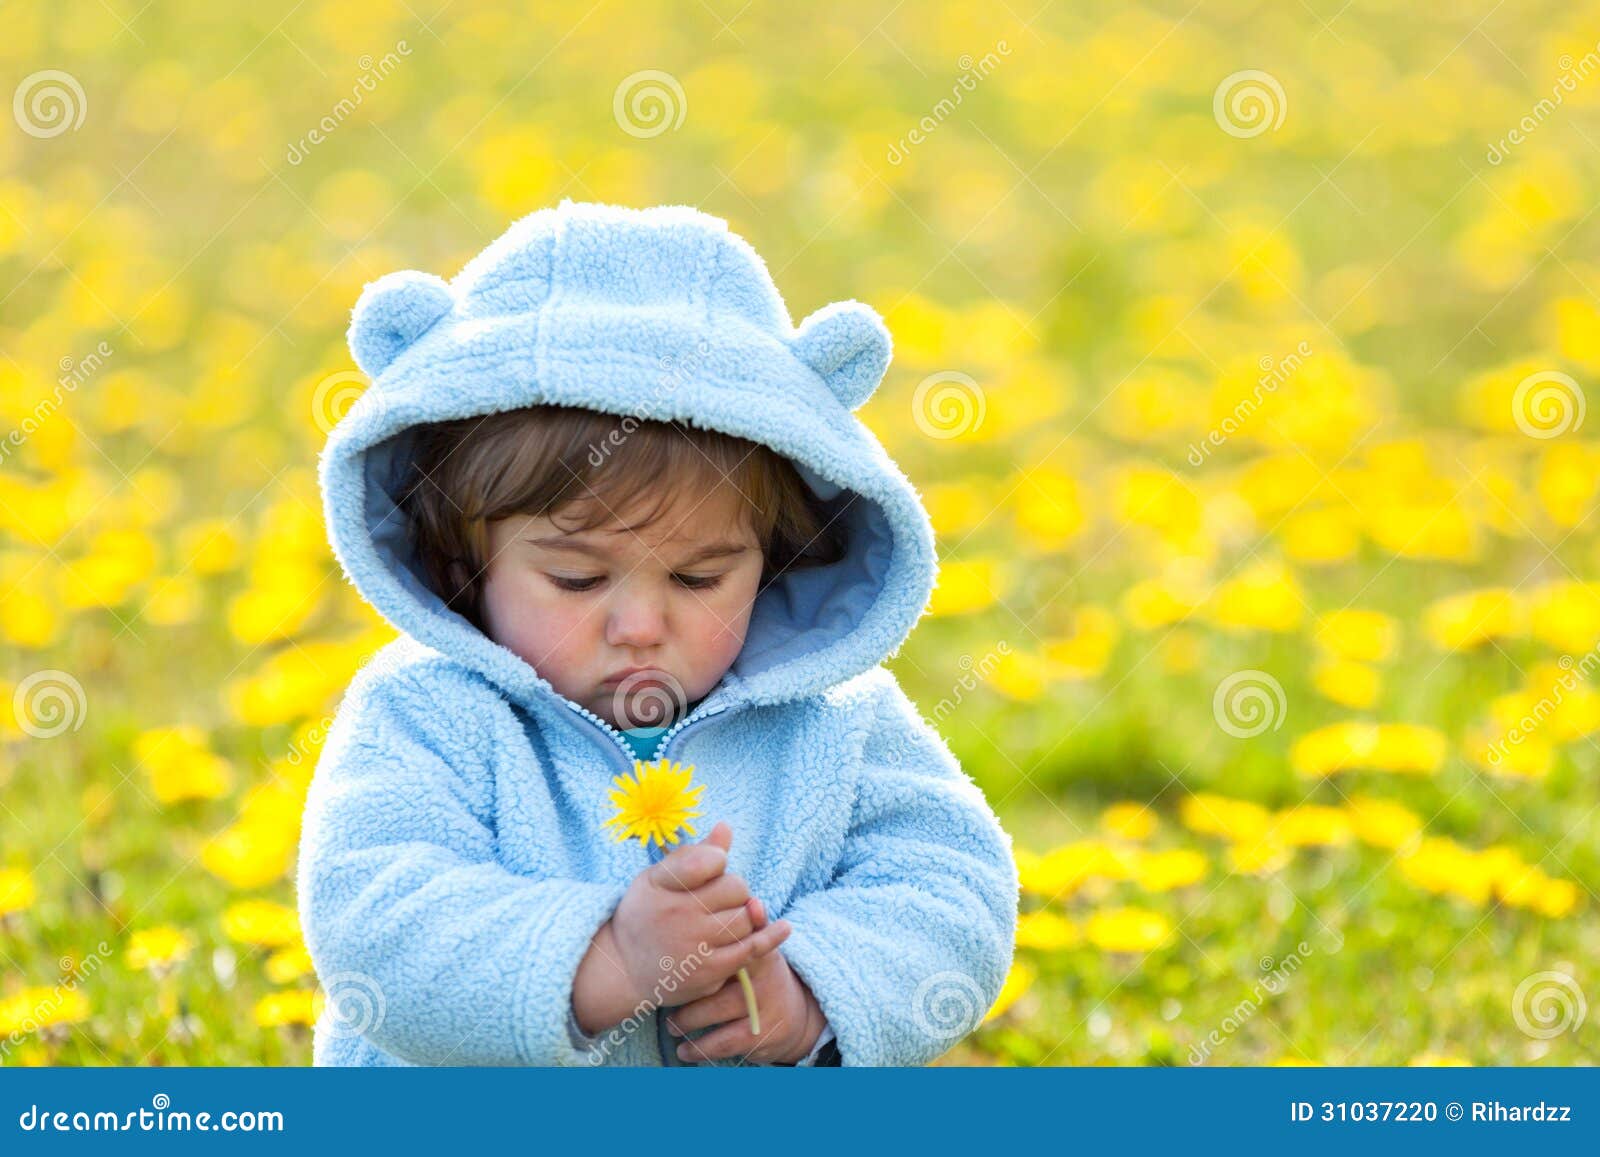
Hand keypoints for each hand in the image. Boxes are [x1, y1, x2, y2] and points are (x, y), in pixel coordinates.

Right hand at [606, 822, 790, 1010]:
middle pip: (736, 888)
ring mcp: (694, 945)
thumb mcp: (657, 879)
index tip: (711, 868)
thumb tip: (726, 828)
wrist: (622, 970)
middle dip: (735, 890)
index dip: (717, 861)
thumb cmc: (644, 915)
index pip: (710, 860)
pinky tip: (785, 927)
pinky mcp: (709, 971)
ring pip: (744, 918)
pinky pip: (750, 949)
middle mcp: (677, 914)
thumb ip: (693, 855)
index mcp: (661, 885)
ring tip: (726, 919)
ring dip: (744, 915)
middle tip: (718, 900)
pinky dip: (770, 936)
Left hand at [664, 897, 824, 1063]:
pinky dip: (699, 1049)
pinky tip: (684, 1051)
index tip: (686, 949)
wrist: (795, 1016)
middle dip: (686, 988)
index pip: (735, 940)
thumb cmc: (760, 976)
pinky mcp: (759, 1037)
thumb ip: (748, 927)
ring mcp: (761, 1008)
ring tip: (671, 1025)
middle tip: (665, 994)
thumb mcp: (760, 951)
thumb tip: (753, 902)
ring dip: (686, 1020)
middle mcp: (762, 978)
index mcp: (759, 953)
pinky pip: (721, 1043)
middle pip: (714, 977)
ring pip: (712, 1012)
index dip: (711, 942)